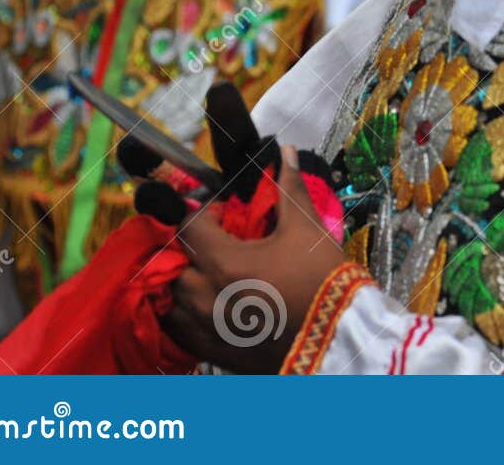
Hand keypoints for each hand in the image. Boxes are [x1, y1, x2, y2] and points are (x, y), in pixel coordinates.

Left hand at [161, 145, 346, 373]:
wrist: (335, 340)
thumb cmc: (321, 281)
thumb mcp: (306, 230)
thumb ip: (289, 189)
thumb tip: (287, 151)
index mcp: (222, 262)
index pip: (188, 225)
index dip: (204, 214)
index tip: (225, 216)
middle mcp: (202, 296)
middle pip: (172, 262)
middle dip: (190, 248)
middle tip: (218, 244)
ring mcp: (202, 328)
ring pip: (169, 299)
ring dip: (183, 282)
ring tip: (209, 276)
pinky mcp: (209, 351)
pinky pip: (178, 330)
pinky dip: (184, 315)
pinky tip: (209, 306)